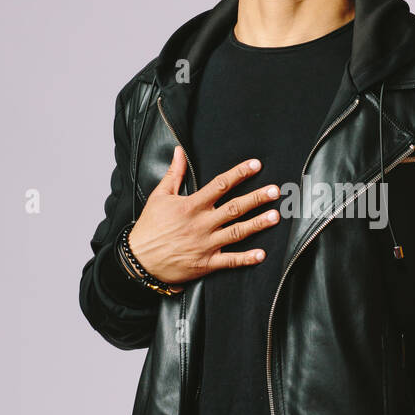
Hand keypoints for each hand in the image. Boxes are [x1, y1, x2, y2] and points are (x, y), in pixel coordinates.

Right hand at [127, 146, 279, 284]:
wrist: (138, 260)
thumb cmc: (149, 227)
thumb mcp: (159, 196)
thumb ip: (173, 174)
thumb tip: (179, 151)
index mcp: (191, 206)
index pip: (219, 185)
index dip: (239, 174)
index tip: (255, 165)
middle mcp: (201, 224)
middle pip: (234, 208)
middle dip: (256, 198)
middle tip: (275, 191)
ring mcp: (205, 244)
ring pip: (236, 232)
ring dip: (257, 225)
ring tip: (275, 217)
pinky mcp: (206, 263)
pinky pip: (229, 261)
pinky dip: (246, 259)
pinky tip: (261, 254)